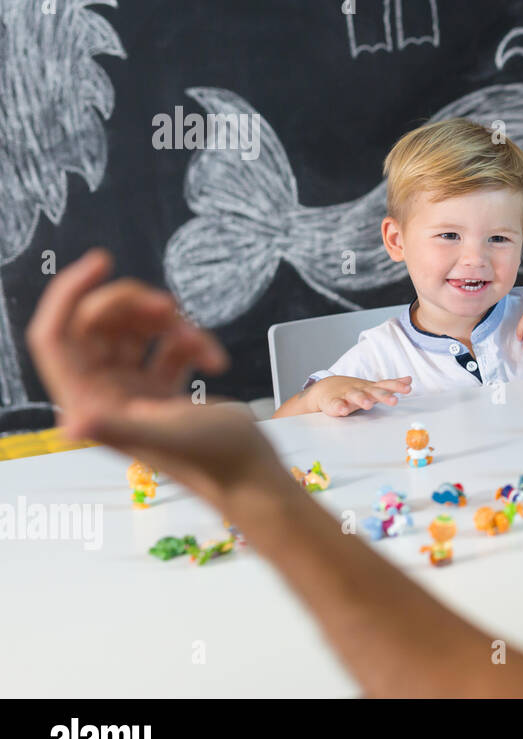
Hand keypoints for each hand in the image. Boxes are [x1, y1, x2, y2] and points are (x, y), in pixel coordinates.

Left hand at [25, 249, 283, 503]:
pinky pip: (164, 347)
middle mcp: (104, 395)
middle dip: (132, 305)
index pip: (55, 337)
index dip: (68, 294)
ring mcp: (132, 392)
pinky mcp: (160, 390)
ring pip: (131, 330)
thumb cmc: (215, 460)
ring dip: (165, 322)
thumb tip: (73, 424)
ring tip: (193, 335)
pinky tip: (212, 360)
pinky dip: (190, 343)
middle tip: (167, 305)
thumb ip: (120, 427)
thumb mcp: (168, 436)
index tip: (101, 263)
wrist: (251, 475)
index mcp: (91, 404)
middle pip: (95, 324)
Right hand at [309, 375, 411, 416]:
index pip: (386, 385)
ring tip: (368, 405)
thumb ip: (391, 385)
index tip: (408, 389)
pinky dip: (340, 406)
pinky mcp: (334, 402)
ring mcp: (347, 395)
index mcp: (371, 387)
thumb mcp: (374, 386)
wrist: (327, 387)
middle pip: (373, 391)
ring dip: (362, 399)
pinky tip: (343, 410)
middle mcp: (361, 389)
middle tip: (394, 400)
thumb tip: (409, 380)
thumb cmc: (355, 389)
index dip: (397, 386)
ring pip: (355, 396)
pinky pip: (337, 404)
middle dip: (384, 395)